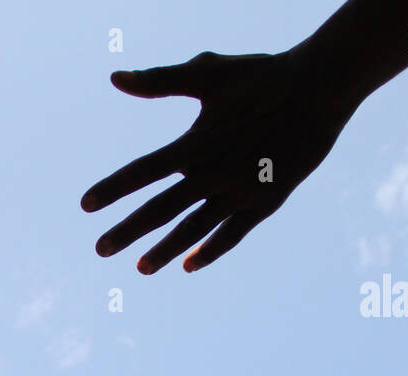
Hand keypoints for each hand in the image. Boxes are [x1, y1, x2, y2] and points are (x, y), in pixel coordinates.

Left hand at [81, 50, 353, 273]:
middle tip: (99, 250)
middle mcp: (213, 172)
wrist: (321, 87)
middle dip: (128, 231)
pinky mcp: (266, 203)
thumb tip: (115, 77)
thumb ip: (159, 80)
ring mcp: (240, 192)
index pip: (143, 171)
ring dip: (164, 250)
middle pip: (161, 209)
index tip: (85, 206)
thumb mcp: (208, 73)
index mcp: (196, 143)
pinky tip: (188, 265)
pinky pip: (232, 235)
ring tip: (139, 269)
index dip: (113, 188)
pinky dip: (209, 251)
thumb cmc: (261, 76)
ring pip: (193, 229)